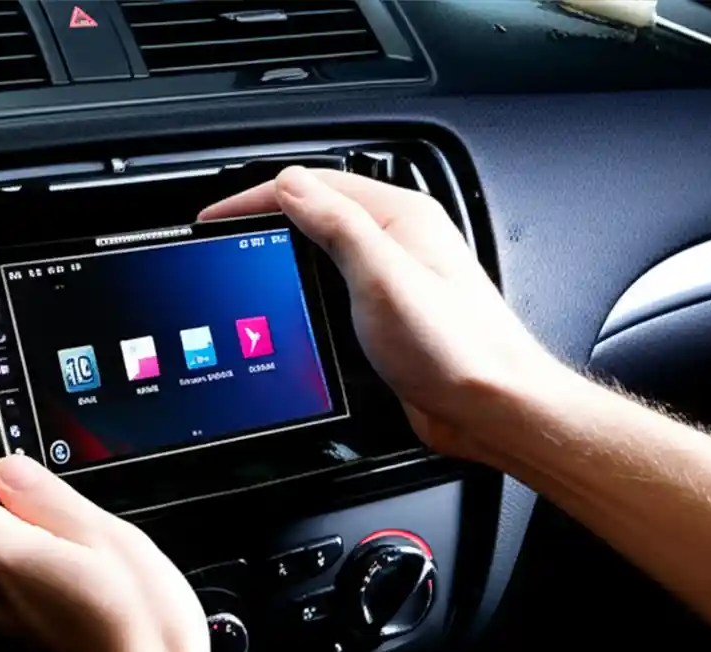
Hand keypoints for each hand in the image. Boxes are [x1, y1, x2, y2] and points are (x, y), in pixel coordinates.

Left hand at [0, 456, 221, 651]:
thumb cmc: (141, 629)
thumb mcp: (109, 536)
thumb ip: (48, 496)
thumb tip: (9, 468)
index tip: (5, 458)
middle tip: (57, 503)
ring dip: (14, 530)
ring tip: (74, 542)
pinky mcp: (2, 633)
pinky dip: (22, 561)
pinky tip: (71, 570)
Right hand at [200, 167, 561, 461]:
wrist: (493, 407)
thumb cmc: (456, 345)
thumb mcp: (382, 275)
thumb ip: (336, 224)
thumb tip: (290, 185)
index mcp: (401, 216)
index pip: (315, 185)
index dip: (259, 197)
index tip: (217, 215)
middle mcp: (399, 243)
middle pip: (320, 213)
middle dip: (269, 219)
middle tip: (226, 235)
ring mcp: (394, 280)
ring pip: (327, 253)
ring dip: (288, 253)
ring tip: (249, 261)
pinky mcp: (390, 318)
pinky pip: (338, 291)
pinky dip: (307, 290)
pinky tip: (292, 306)